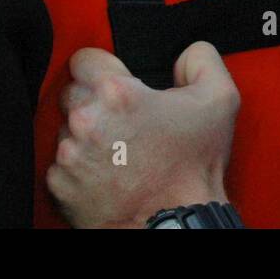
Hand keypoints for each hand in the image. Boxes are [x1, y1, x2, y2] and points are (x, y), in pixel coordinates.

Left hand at [46, 41, 240, 227]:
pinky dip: (79, 166)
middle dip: (93, 101)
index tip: (115, 84)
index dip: (103, 68)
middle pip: (72, 92)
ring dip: (85, 134)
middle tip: (123, 120)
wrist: (175, 225)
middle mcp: (86, 120)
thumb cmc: (195, 167)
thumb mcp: (220, 100)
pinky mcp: (60, 184)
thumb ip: (201, 58)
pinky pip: (60, 163)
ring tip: (117, 149)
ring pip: (65, 128)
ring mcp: (70, 154)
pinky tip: (107, 172)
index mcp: (117, 92)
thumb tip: (184, 53)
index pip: (84, 59)